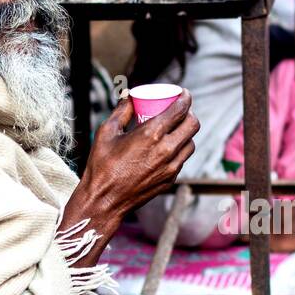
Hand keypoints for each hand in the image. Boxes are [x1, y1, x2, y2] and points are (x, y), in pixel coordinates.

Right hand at [83, 90, 199, 222]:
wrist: (105, 200)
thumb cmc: (102, 166)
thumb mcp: (107, 131)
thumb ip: (121, 111)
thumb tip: (129, 96)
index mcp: (151, 134)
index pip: (180, 110)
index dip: (185, 98)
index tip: (183, 94)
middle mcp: (166, 150)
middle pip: (193, 125)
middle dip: (189, 114)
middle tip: (179, 111)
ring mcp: (170, 167)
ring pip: (190, 144)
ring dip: (185, 133)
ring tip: (174, 130)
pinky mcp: (170, 180)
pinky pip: (181, 160)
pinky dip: (178, 151)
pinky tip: (167, 148)